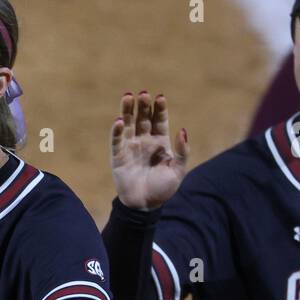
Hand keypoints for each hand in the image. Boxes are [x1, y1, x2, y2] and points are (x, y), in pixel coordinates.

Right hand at [110, 91, 189, 209]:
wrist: (145, 205)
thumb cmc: (163, 189)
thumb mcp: (178, 170)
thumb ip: (182, 151)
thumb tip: (183, 130)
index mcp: (160, 142)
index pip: (159, 120)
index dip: (159, 109)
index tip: (160, 97)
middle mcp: (145, 141)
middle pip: (143, 118)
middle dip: (143, 105)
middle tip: (143, 93)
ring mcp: (130, 147)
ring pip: (128, 124)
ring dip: (127, 110)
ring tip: (128, 96)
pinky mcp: (118, 156)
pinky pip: (116, 140)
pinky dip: (117, 130)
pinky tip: (119, 121)